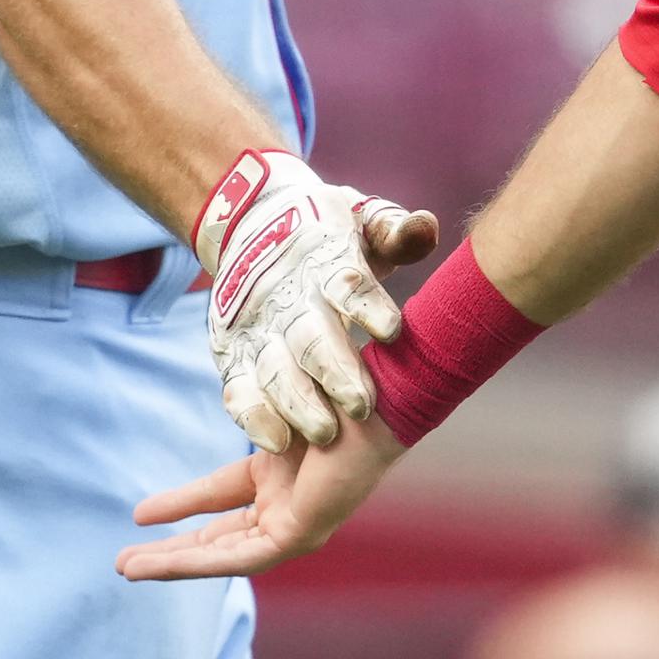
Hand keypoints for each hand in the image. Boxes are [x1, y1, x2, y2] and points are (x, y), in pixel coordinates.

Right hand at [115, 408, 405, 580]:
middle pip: (217, 535)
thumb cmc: (339, 390)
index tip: (142, 513)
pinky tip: (159, 565)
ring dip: (171, 563)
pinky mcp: (298, 536)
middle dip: (169, 548)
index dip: (182, 504)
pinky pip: (237, 558)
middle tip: (126, 559)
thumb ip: (251, 415)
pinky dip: (194, 562)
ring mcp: (294, 524)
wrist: (377, 397)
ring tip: (126, 568)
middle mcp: (287, 502)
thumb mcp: (275, 407)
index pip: (222, 497)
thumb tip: (233, 394)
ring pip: (221, 554)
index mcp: (282, 474)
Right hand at [193, 150, 438, 451]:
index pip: (348, 283)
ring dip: (297, 403)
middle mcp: (287, 296)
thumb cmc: (329, 233)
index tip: (392, 331)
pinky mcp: (233, 353)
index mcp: (325, 260)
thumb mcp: (363, 219)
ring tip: (325, 433)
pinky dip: (254, 415)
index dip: (368, 306)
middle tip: (363, 405)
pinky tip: (278, 440)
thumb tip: (425, 227)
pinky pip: (238, 389)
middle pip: (311, 336)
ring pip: (274, 370)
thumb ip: (395, 231)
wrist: (254, 222)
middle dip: (335, 371)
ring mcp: (256, 327)